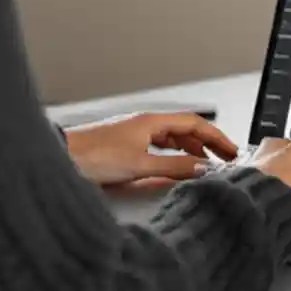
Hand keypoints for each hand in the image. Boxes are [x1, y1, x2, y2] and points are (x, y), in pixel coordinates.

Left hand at [65, 112, 237, 185]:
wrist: (58, 158)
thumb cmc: (93, 157)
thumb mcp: (140, 165)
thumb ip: (174, 167)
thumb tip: (203, 169)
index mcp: (152, 121)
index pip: (195, 124)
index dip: (217, 137)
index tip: (232, 150)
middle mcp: (145, 123)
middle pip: (185, 129)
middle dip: (207, 143)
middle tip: (224, 158)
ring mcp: (134, 133)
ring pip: (172, 137)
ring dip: (191, 149)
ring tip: (204, 164)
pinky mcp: (124, 145)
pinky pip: (158, 145)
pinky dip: (173, 153)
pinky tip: (174, 165)